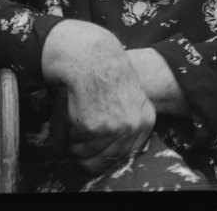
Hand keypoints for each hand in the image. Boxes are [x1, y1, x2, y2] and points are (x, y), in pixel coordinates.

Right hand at [41, 20, 155, 172]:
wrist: (91, 57)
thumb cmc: (106, 75)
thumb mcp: (130, 98)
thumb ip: (128, 124)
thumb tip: (114, 157)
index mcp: (146, 120)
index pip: (127, 155)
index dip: (107, 158)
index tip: (95, 157)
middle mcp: (134, 127)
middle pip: (107, 160)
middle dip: (88, 157)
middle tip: (77, 149)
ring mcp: (115, 128)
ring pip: (88, 154)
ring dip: (76, 146)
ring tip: (74, 128)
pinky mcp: (94, 127)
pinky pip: (76, 143)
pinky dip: (69, 134)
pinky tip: (72, 116)